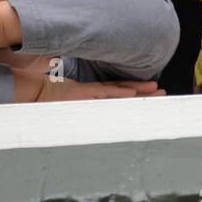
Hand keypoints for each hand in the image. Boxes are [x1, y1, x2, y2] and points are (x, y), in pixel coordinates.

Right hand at [31, 74, 164, 101]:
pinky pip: (105, 93)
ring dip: (139, 90)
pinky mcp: (85, 93)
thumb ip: (87, 105)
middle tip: (164, 92)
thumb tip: (98, 111)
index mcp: (96, 94)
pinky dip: (119, 93)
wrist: (37, 91)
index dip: (137, 91)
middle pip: (126, 90)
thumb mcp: (74, 104)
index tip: (153, 92)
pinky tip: (132, 93)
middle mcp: (97, 92)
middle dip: (145, 92)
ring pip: (120, 90)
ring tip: (157, 89)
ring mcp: (92, 92)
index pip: (121, 92)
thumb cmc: (54, 100)